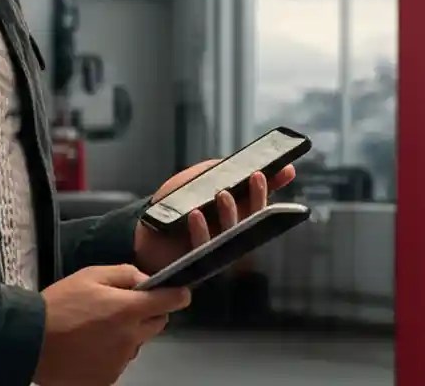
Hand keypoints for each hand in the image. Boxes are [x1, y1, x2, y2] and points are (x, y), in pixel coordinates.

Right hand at [32, 264, 190, 385]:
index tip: (177, 293)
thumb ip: (125, 274)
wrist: (27, 339)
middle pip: (157, 323)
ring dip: (128, 334)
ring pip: (138, 343)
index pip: (172, 301)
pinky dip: (112, 353)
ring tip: (98, 328)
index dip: (177, 295)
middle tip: (123, 308)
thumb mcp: (91, 275)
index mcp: (129, 310)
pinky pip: (120, 361)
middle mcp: (130, 337)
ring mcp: (119, 361)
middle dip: (148, 313)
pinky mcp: (106, 378)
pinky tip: (90, 346)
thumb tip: (146, 281)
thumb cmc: (59, 304)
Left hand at [133, 160, 296, 274]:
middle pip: (253, 219)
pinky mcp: (196, 261)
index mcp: (235, 214)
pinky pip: (203, 248)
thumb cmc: (173, 204)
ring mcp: (215, 249)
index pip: (260, 202)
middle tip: (256, 177)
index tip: (282, 171)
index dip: (271, 187)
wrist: (142, 227)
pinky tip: (195, 215)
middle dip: (258, 198)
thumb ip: (225, 170)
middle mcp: (231, 233)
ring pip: (232, 234)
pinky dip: (201, 230)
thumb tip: (262, 163)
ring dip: (230, 213)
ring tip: (222, 194)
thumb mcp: (199, 179)